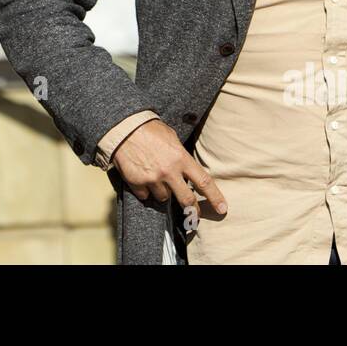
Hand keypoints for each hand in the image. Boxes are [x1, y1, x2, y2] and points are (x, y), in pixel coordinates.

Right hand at [112, 119, 227, 219]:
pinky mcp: (137, 183)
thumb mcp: (171, 137)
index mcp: (181, 158)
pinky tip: (143, 178)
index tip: (222, 209)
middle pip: (186, 199)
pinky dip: (146, 191)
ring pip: (164, 198)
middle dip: (193, 210)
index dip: (215, 198)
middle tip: (194, 216)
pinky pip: (145, 196)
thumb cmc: (149, 128)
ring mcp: (153, 179)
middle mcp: (169, 171)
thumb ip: (181, 154)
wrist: (124, 128)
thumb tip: (187, 167)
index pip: (204, 182)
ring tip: (157, 179)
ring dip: (163, 193)